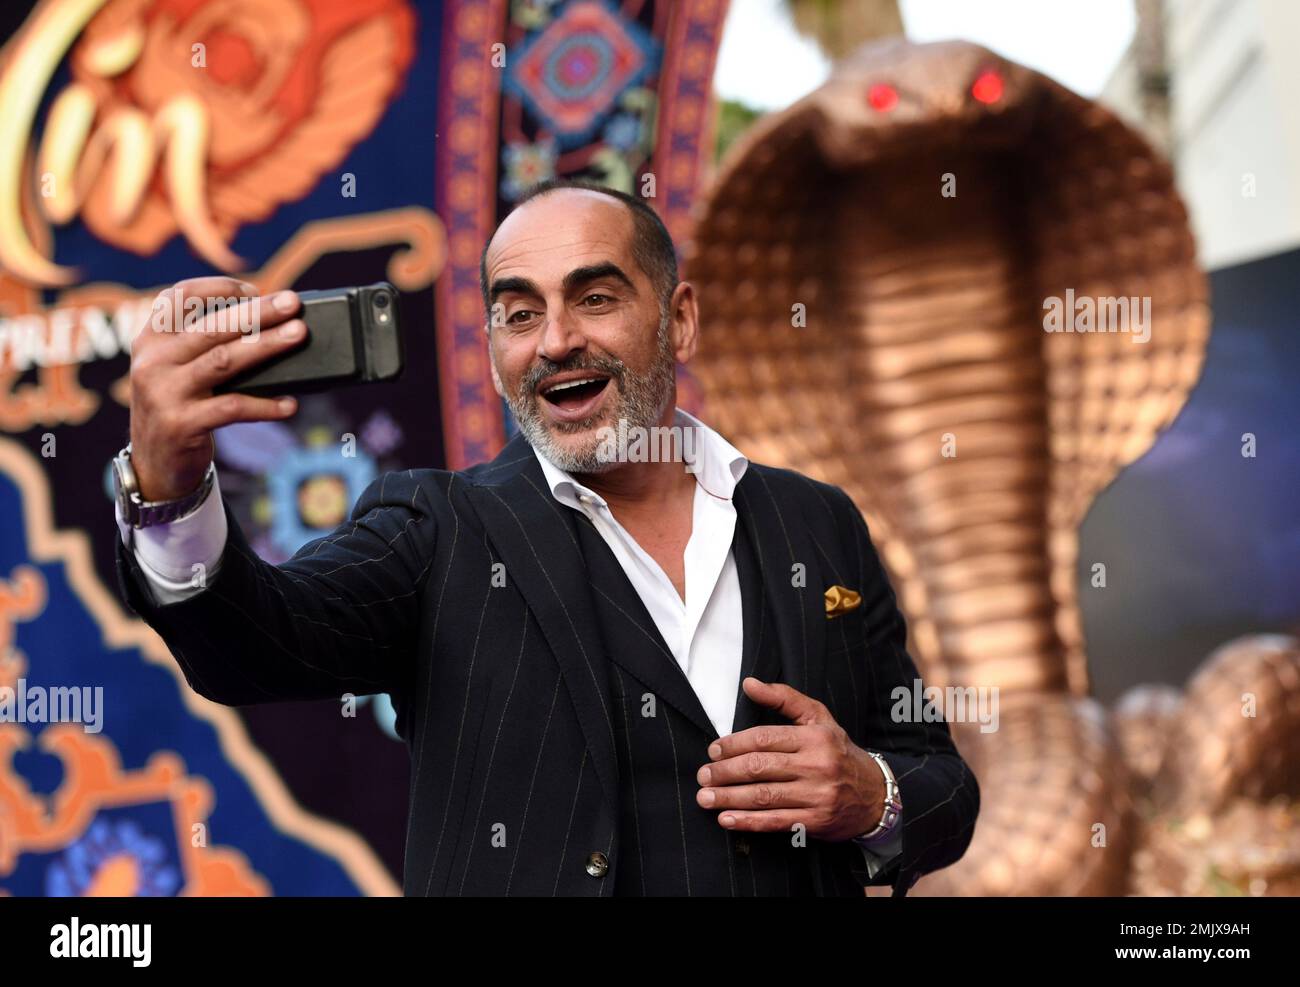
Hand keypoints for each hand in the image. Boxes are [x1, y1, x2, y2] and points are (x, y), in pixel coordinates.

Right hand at [129, 276, 303, 500]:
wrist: (154, 465)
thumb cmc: (179, 407)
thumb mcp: (177, 371)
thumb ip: (205, 346)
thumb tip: (270, 323)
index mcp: (150, 339)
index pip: (179, 297)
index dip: (217, 288)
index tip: (255, 290)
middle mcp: (153, 361)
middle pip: (212, 327)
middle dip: (258, 312)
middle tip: (293, 303)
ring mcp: (164, 393)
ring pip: (224, 360)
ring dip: (266, 345)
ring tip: (298, 335)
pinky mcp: (181, 424)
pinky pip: (232, 408)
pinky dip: (265, 405)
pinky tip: (290, 404)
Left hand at [695, 677, 885, 841]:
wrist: (876, 794)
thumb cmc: (839, 751)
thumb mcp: (818, 718)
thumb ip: (784, 698)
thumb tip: (749, 683)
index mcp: (815, 737)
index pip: (765, 738)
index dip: (734, 745)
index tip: (713, 751)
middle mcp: (817, 765)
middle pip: (760, 767)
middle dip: (725, 772)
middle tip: (703, 775)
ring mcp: (817, 796)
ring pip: (764, 796)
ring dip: (729, 797)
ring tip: (705, 797)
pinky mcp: (815, 822)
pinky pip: (775, 821)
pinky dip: (748, 822)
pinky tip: (726, 819)